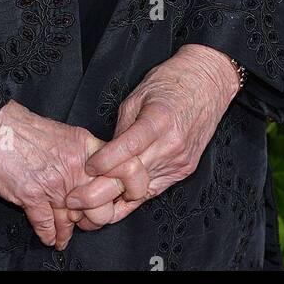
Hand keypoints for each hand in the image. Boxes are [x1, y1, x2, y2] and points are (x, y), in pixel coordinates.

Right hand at [0, 99, 125, 249]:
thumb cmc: (16, 125)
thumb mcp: (58, 131)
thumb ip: (75, 153)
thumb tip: (82, 174)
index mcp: (82, 146)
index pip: (116, 175)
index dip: (116, 192)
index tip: (111, 199)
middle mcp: (72, 166)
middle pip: (98, 205)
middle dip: (93, 218)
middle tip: (86, 221)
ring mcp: (53, 183)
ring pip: (72, 218)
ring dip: (68, 229)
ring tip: (65, 235)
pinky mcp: (31, 196)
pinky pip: (46, 224)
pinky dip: (48, 234)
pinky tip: (48, 237)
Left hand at [65, 44, 240, 228]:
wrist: (207, 83)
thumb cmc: (172, 82)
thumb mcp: (138, 96)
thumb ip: (122, 128)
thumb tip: (106, 154)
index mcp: (158, 121)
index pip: (127, 149)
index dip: (104, 162)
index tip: (88, 167)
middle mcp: (172, 145)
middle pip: (132, 179)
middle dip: (100, 192)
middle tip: (76, 199)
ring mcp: (180, 161)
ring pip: (142, 190)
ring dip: (116, 197)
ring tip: (90, 202)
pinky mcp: (184, 170)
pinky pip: (155, 188)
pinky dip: (134, 194)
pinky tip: (116, 197)